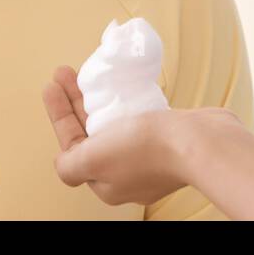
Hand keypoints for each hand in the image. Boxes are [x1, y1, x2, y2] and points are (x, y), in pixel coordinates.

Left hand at [42, 65, 236, 206]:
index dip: (59, 113)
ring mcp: (149, 157)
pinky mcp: (169, 141)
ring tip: (89, 74)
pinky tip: (122, 87)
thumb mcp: (92, 159)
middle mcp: (126, 173)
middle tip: (65, 72)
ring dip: (97, 100)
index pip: (72, 145)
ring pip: (113, 125)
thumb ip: (69, 165)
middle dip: (74, 101)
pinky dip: (125, 104)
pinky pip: (138, 120)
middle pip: (90, 133)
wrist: (201, 143)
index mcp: (105, 182)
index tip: (52, 84)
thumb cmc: (145, 149)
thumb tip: (62, 163)